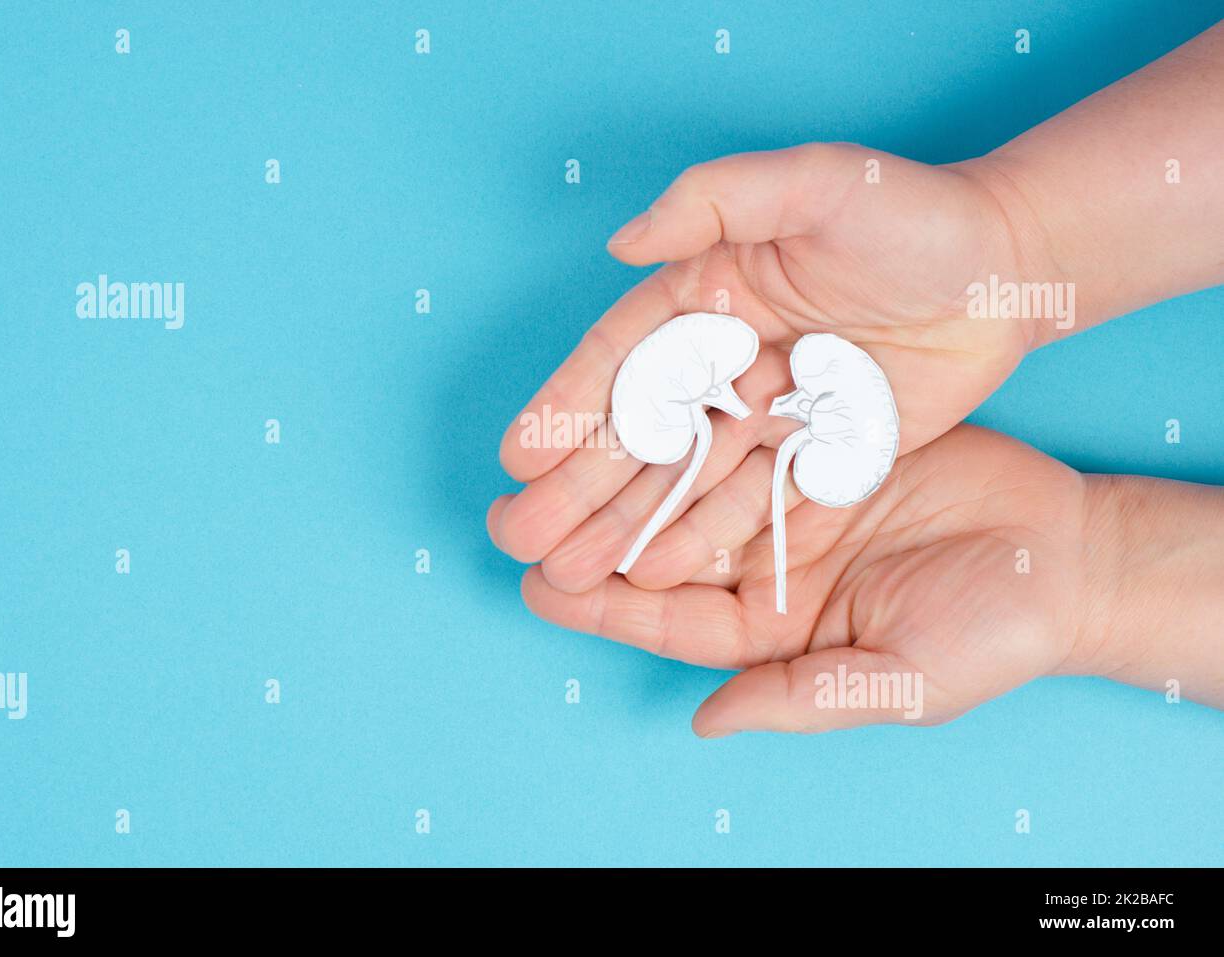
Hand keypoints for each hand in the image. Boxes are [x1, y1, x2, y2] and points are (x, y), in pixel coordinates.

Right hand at [491, 143, 1054, 595]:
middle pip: (639, 431)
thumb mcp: (813, 182)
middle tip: (518, 531)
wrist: (1005, 267)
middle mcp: (726, 360)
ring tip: (568, 568)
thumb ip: (714, 201)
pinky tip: (655, 571)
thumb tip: (622, 244)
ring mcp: (767, 412)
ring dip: (626, 523)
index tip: (517, 456)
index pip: (623, 358)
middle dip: (577, 483)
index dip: (565, 406)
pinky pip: (750, 503)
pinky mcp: (814, 452)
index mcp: (709, 293)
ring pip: (684, 477)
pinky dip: (703, 536)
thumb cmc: (908, 214)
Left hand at [508, 425, 1089, 733]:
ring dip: (623, 470)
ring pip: (687, 484)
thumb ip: (799, 699)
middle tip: (511, 515)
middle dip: (587, 535)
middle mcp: (767, 565)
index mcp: (773, 630)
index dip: (602, 608)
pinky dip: (694, 417)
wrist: (1067, 558)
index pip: (669, 620)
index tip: (536, 587)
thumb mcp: (895, 679)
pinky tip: (642, 398)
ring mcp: (787, 502)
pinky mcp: (815, 446)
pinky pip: (741, 432)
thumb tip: (704, 722)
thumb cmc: (991, 633)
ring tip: (553, 453)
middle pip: (659, 550)